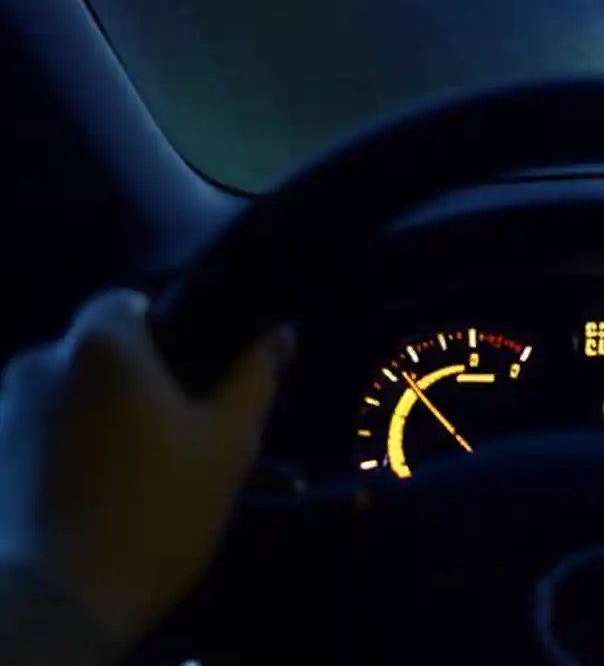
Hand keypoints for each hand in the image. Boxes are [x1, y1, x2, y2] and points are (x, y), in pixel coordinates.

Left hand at [0, 290, 290, 645]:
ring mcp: (1, 409)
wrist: (59, 598)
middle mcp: (40, 360)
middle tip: (167, 429)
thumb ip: (254, 379)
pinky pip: (33, 432)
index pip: (126, 300)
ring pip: (59, 393)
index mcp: (104, 343)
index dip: (161, 330)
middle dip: (125, 377)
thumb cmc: (157, 507)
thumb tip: (281, 332)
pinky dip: (58, 447)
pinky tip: (86, 491)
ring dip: (88, 414)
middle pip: (91, 350)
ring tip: (125, 468)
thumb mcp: (227, 445)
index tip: (189, 377)